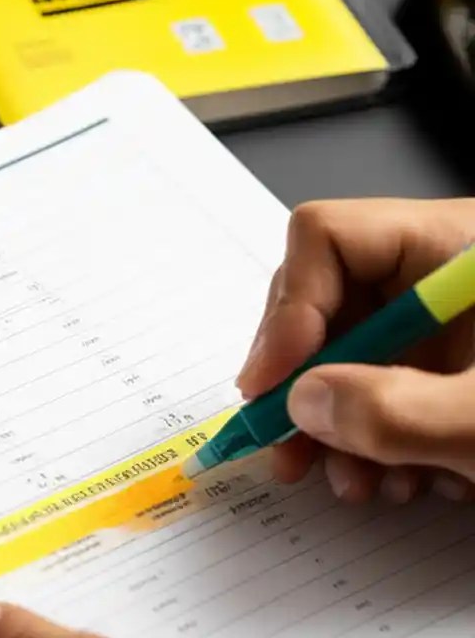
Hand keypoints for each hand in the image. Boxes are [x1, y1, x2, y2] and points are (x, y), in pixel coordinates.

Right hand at [236, 198, 474, 503]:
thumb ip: (399, 410)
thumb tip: (304, 405)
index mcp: (452, 247)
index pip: (326, 238)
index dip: (286, 309)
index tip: (271, 385)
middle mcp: (436, 277)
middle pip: (324, 304)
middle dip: (302, 386)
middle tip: (285, 447)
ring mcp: (443, 327)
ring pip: (345, 360)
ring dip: (334, 429)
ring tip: (352, 484)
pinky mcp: (450, 374)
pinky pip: (380, 395)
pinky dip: (375, 444)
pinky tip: (400, 481)